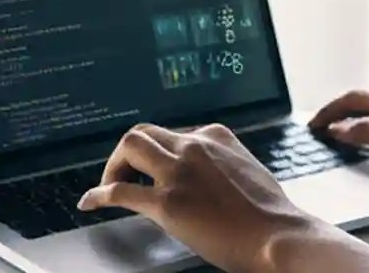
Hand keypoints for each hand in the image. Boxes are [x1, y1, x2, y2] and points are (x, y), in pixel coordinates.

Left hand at [77, 123, 314, 272]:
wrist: (278, 236)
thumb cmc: (271, 215)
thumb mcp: (248, 172)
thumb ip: (224, 166)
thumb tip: (210, 177)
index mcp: (217, 136)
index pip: (174, 133)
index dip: (159, 153)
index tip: (153, 169)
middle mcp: (195, 146)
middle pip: (145, 133)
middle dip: (127, 153)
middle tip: (123, 175)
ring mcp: (179, 172)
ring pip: (130, 146)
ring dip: (113, 166)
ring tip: (109, 185)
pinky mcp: (167, 203)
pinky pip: (121, 192)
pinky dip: (99, 194)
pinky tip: (90, 203)